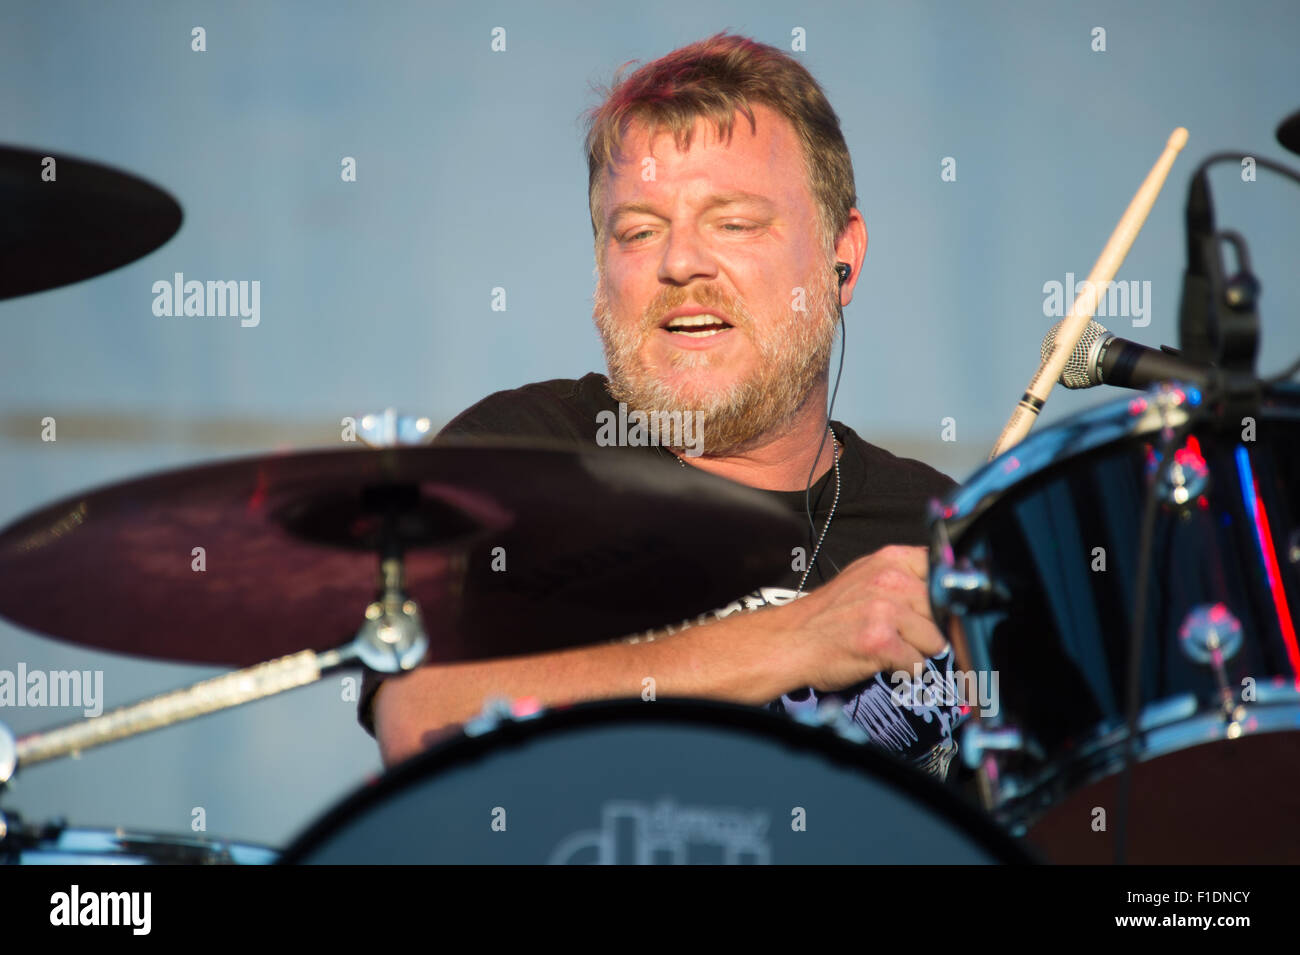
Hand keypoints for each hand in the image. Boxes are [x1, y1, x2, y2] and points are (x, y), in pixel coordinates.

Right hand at [781, 545, 948, 692]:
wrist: (791, 640)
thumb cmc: (825, 614)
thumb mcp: (864, 575)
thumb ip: (902, 574)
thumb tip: (941, 585)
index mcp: (890, 559)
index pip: (943, 574)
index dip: (939, 598)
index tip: (926, 610)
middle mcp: (890, 581)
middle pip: (942, 612)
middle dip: (925, 628)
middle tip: (896, 633)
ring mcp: (886, 611)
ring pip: (934, 641)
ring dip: (914, 651)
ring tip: (885, 646)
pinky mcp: (882, 643)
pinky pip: (917, 664)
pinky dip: (902, 670)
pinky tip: (879, 660)